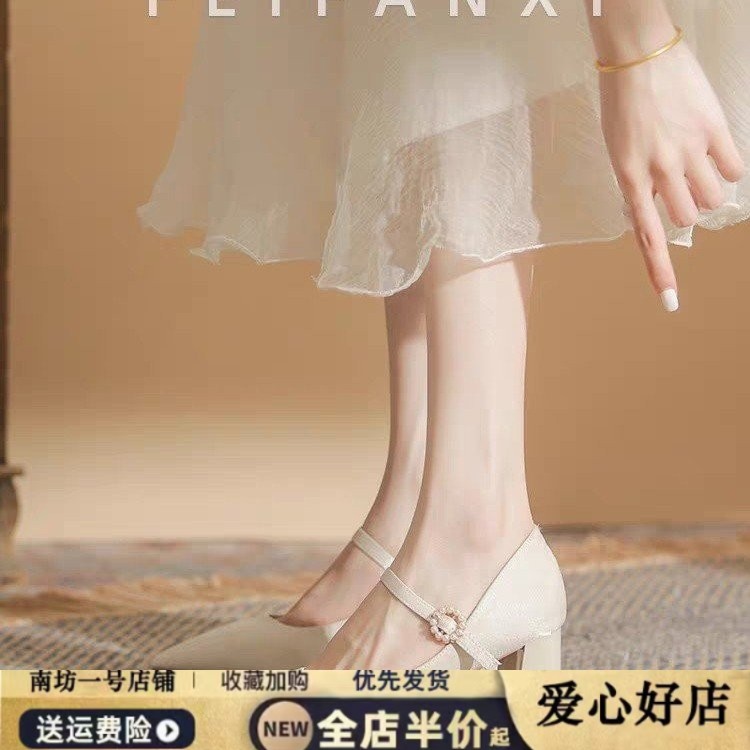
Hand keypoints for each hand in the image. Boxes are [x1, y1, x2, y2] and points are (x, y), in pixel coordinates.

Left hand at [599, 43, 744, 310]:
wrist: (637, 55)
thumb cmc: (622, 106)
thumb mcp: (618, 152)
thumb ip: (640, 182)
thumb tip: (662, 205)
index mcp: (630, 178)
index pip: (647, 236)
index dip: (659, 272)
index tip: (671, 304)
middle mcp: (662, 169)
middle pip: (689, 218)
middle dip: (685, 207)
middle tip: (678, 184)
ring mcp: (690, 149)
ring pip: (714, 198)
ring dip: (708, 191)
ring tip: (695, 167)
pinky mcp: (715, 128)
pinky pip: (736, 169)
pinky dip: (728, 169)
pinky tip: (713, 153)